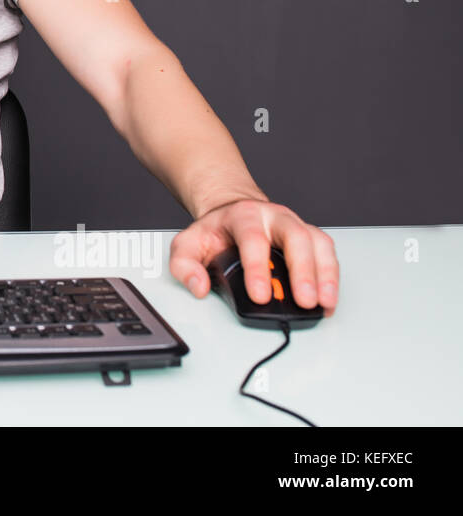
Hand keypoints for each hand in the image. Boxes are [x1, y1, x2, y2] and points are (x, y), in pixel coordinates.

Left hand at [169, 194, 338, 315]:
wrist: (231, 213)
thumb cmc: (214, 232)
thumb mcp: (188, 243)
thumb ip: (184, 265)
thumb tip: (198, 287)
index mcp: (243, 215)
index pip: (253, 239)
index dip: (258, 268)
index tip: (260, 295)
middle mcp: (274, 217)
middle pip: (295, 237)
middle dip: (302, 271)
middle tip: (303, 300)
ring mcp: (295, 225)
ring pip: (317, 244)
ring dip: (324, 275)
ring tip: (323, 303)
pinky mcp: (309, 238)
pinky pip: (327, 253)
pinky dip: (331, 278)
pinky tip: (328, 300)